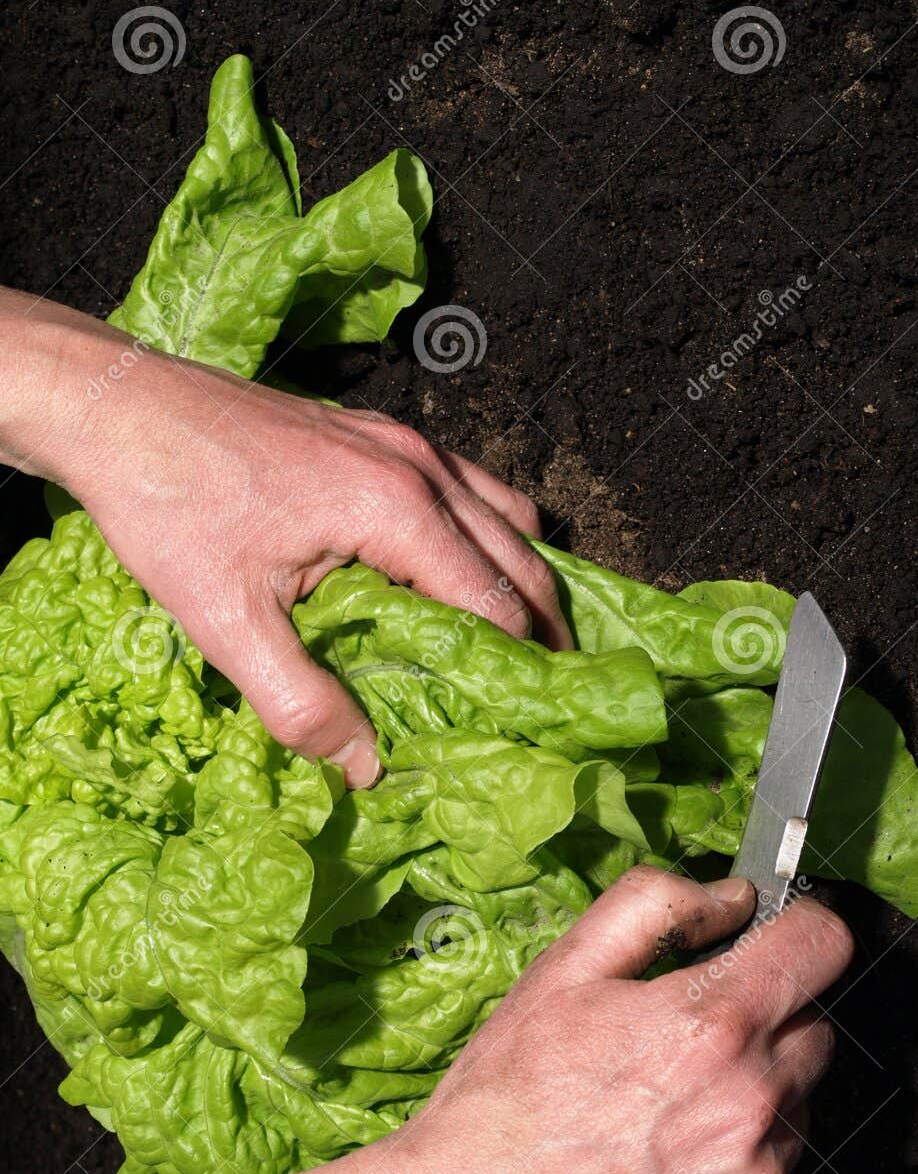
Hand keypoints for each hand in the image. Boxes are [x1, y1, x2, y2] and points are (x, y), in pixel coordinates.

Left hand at [0, 291, 570, 786]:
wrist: (116, 405)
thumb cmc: (167, 504)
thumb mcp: (225, 621)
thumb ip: (300, 701)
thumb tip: (364, 767)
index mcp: (396, 510)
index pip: (496, 603)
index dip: (523, 668)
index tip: (534, 720)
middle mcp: (420, 467)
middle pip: (522, 559)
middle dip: (544, 629)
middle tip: (546, 698)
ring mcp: (404, 441)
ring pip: (506, 517)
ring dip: (520, 580)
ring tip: (512, 647)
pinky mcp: (380, 433)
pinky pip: (468, 488)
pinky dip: (487, 538)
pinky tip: (454, 580)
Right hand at [392, 869, 853, 1173]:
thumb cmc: (502, 1105)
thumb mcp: (562, 971)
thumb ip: (656, 908)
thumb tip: (730, 899)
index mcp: (712, 1025)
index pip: (824, 946)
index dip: (800, 932)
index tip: (777, 942)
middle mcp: (751, 1106)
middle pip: (813, 1033)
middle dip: (765, 1026)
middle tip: (683, 1048)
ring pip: (796, 1114)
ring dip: (753, 1105)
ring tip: (660, 1123)